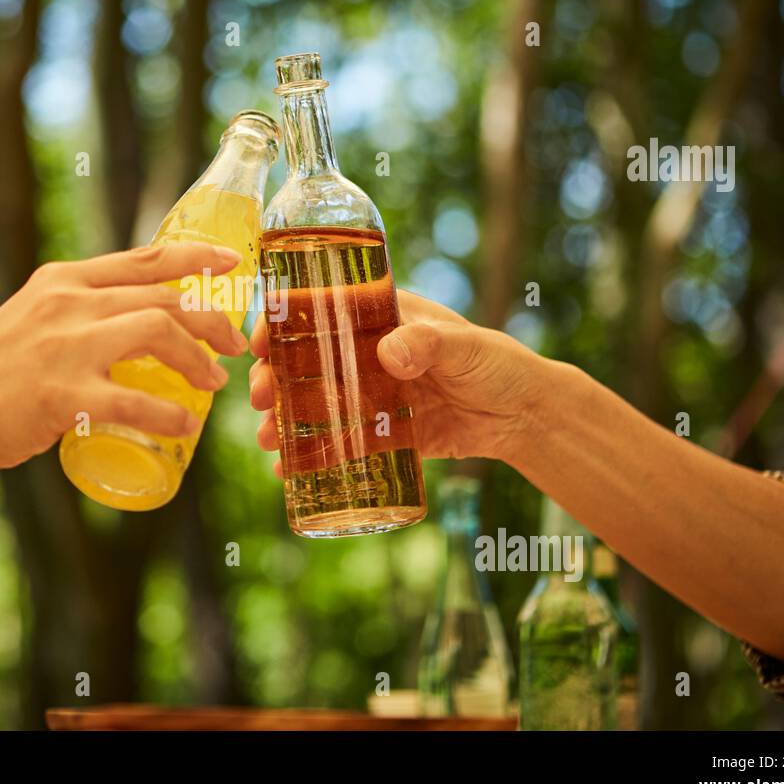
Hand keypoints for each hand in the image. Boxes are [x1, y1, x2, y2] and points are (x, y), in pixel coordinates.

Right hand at [0, 243, 247, 470]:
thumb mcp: (33, 319)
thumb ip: (77, 315)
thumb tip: (134, 328)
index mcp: (64, 280)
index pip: (145, 258)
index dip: (196, 258)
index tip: (231, 265)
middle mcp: (69, 302)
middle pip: (164, 295)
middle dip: (211, 320)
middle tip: (232, 348)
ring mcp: (65, 347)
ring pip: (158, 331)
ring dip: (198, 358)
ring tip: (213, 384)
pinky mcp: (60, 395)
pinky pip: (135, 401)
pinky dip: (169, 414)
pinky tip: (184, 427)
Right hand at [248, 289, 546, 471]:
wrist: (525, 417)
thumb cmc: (497, 364)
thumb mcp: (464, 346)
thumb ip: (429, 344)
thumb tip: (390, 353)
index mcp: (383, 317)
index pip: (321, 311)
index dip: (283, 324)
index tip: (259, 343)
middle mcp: (369, 353)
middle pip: (307, 361)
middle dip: (273, 379)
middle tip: (258, 400)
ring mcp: (373, 394)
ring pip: (316, 403)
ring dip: (285, 419)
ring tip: (267, 440)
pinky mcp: (384, 432)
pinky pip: (340, 442)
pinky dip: (313, 456)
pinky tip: (289, 472)